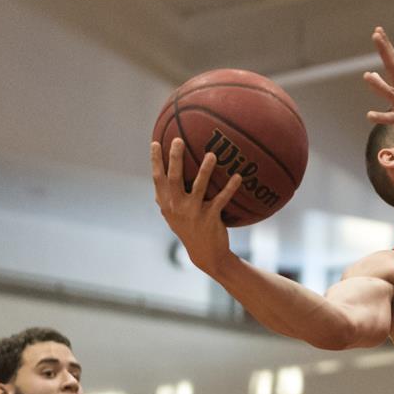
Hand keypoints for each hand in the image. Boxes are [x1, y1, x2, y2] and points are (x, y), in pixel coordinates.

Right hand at [151, 138, 238, 273]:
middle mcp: (177, 207)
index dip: (155, 161)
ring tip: (212, 154)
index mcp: (167, 203)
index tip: (156, 142)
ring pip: (199, 187)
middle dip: (175, 159)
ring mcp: (193, 212)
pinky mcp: (210, 218)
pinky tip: (238, 176)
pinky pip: (221, 199)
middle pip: (174, 179)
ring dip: (205, 170)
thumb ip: (166, 198)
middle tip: (178, 140)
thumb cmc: (188, 229)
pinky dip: (230, 187)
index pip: (158, 179)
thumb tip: (160, 178)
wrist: (205, 253)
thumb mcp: (172, 214)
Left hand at [364, 28, 393, 154]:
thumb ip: (384, 86)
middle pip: (393, 68)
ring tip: (366, 76)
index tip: (378, 30)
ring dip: (379, 86)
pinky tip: (369, 115)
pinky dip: (381, 116)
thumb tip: (369, 74)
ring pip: (391, 94)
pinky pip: (392, 119)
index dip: (385, 47)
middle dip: (384, 52)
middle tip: (376, 35)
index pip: (393, 62)